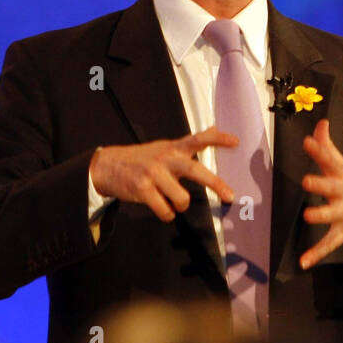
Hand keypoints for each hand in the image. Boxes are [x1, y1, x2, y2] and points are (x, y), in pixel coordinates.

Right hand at [89, 127, 237, 222]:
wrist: (107, 166)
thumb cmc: (142, 159)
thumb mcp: (165, 146)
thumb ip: (190, 142)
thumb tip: (214, 128)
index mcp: (173, 148)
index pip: (198, 139)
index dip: (217, 139)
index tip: (235, 142)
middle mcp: (165, 158)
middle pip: (195, 171)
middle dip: (215, 184)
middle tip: (230, 196)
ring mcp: (153, 174)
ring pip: (182, 198)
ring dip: (180, 205)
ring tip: (171, 201)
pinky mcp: (142, 189)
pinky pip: (165, 211)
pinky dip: (166, 214)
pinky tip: (160, 207)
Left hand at [299, 118, 342, 269]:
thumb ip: (328, 146)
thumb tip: (320, 123)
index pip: (330, 159)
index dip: (319, 150)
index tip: (307, 142)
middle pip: (332, 187)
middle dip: (321, 184)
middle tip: (308, 181)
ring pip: (332, 215)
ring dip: (321, 215)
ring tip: (308, 216)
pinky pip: (330, 243)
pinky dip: (317, 253)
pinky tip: (304, 261)